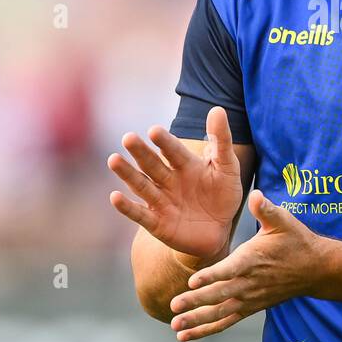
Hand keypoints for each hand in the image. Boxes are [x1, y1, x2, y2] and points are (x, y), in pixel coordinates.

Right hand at [108, 106, 243, 263]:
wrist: (218, 232)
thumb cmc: (223, 195)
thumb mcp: (228, 167)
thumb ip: (222, 141)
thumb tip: (217, 109)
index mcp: (185, 165)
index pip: (173, 150)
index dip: (164, 141)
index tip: (154, 130)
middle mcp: (168, 180)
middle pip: (152, 164)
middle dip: (141, 152)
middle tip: (128, 137)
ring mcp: (161, 201)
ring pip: (142, 185)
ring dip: (128, 174)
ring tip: (113, 159)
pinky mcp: (157, 223)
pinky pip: (140, 215)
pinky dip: (127, 208)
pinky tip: (114, 197)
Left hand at [167, 190, 325, 341]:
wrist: (315, 269)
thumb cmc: (296, 241)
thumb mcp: (283, 220)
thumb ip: (266, 209)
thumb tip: (256, 195)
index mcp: (254, 259)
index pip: (230, 269)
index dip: (211, 276)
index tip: (193, 282)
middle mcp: (250, 282)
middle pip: (220, 294)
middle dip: (196, 301)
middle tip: (175, 305)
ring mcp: (250, 298)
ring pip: (220, 312)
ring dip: (197, 320)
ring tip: (176, 326)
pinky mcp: (251, 307)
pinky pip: (227, 321)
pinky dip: (207, 329)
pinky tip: (188, 335)